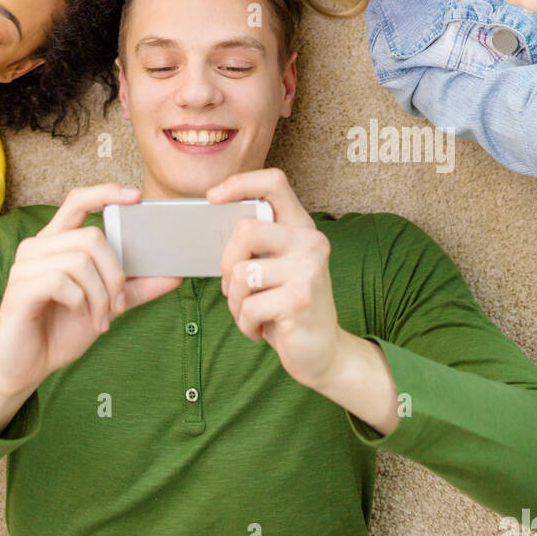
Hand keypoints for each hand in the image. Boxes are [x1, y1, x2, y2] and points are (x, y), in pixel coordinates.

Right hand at [0, 183, 181, 400]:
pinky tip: (80, 317)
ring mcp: (25, 265)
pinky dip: (80, 302)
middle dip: (115, 273)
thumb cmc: (61, 331)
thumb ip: (135, 288)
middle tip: (118, 304)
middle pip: (91, 236)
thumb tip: (175, 275)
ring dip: (100, 295)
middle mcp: (38, 246)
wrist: (26, 367)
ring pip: (80, 260)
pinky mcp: (19, 287)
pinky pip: (61, 281)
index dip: (106, 193)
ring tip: (100, 318)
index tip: (137, 198)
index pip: (78, 201)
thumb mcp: (106, 306)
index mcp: (57, 241)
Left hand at [209, 167, 341, 389]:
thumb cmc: (288, 306)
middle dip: (227, 264)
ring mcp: (308, 269)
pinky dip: (245, 323)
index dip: (239, 183)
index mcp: (301, 227)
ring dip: (235, 302)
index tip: (212, 198)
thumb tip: (213, 223)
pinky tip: (260, 329)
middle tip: (236, 288)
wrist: (324, 353)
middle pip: (245, 229)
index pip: (273, 182)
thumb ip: (257, 244)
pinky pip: (248, 306)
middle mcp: (310, 242)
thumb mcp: (275, 267)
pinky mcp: (300, 299)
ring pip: (241, 273)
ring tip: (251, 313)